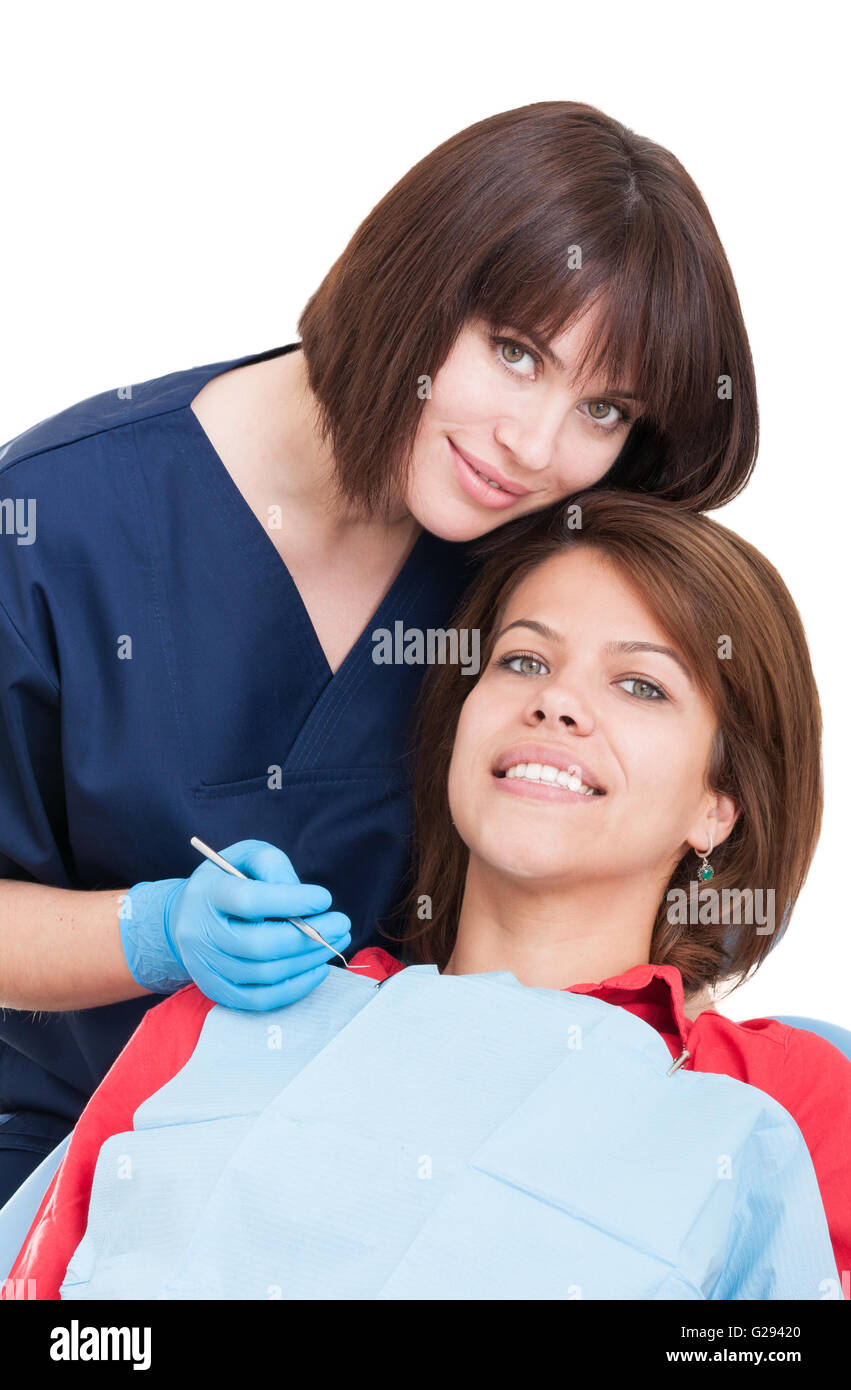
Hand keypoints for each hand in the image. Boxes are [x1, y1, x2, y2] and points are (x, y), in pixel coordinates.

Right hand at [121, 840, 350, 1009]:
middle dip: (308, 936)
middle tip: (341, 924)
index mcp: (207, 894)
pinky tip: (317, 968)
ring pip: (264, 974)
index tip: (324, 898)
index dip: (291, 901)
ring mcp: (206, 967)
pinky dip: (295, 987)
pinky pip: (260, 999)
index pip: (248, 901)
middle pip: (258, 945)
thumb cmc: (227, 883)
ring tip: (335, 941)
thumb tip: (300, 894)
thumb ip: (272, 865)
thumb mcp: (245, 857)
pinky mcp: (217, 990)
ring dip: (308, 960)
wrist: (187, 917)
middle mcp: (201, 934)